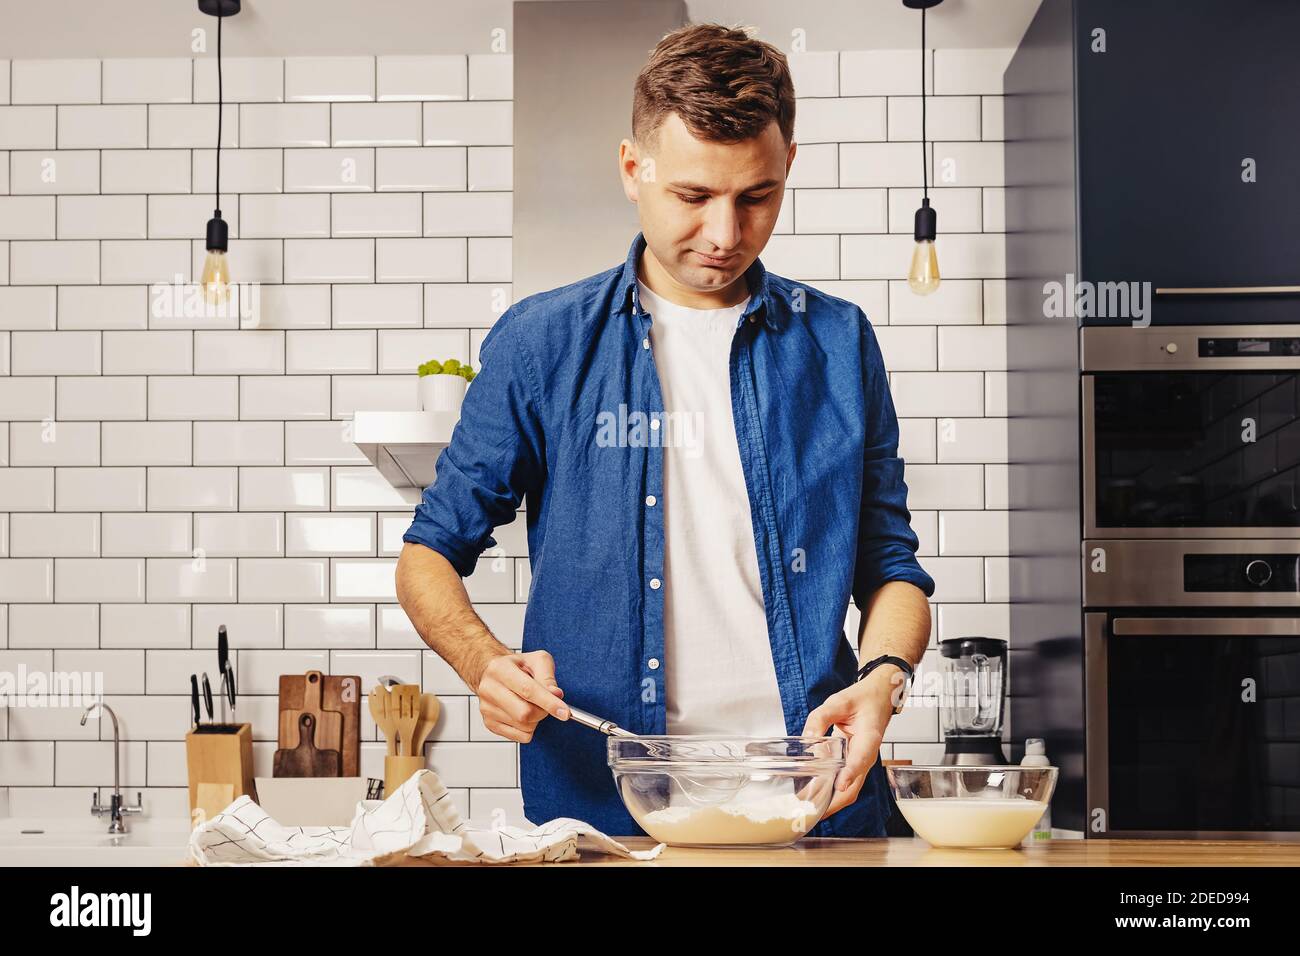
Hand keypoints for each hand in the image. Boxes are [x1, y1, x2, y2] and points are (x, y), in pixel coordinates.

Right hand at [474, 650, 569, 742]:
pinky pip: (519, 737)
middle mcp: (489, 689)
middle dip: (544, 711)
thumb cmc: (517, 666)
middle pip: (524, 713)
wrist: (493, 673)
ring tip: (532, 704)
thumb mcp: (537, 660)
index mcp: (500, 669)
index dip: (549, 703)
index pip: (527, 690)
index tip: (565, 712)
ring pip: (523, 726)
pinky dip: (529, 729)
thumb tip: (556, 694)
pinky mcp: (489, 723)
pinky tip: (525, 714)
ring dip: (537, 720)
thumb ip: (548, 676)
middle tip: (547, 703)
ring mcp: (487, 708)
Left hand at [801, 666, 901, 819]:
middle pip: (854, 786)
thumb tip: (807, 738)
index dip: (850, 772)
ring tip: (808, 807)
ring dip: (831, 801)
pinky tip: (814, 795)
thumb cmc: (863, 699)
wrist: (878, 698)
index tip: (840, 784)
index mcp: (870, 737)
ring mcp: (861, 763)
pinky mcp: (854, 764)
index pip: (861, 758)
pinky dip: (831, 794)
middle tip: (810, 808)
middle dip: (834, 802)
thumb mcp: (839, 701)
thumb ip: (821, 718)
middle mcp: (867, 755)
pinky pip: (845, 784)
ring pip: (849, 790)